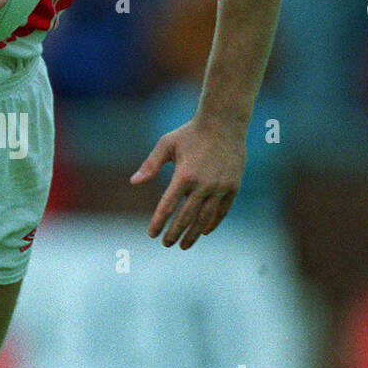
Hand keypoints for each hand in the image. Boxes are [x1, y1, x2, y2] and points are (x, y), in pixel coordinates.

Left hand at [129, 116, 246, 248]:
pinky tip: (204, 231)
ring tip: (184, 245)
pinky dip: (213, 223)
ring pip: (205, 218)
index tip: (152, 234)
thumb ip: (150, 165)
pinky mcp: (233, 186)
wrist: (224, 122)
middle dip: (175, 233)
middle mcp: (203, 184)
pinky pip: (222, 211)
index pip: (167, 206)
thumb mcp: (166, 144)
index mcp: (184, 175)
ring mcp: (220, 187)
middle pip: (186, 217)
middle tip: (167, 244)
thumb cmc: (191, 132)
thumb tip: (134, 182)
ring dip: (194, 234)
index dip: (159, 223)